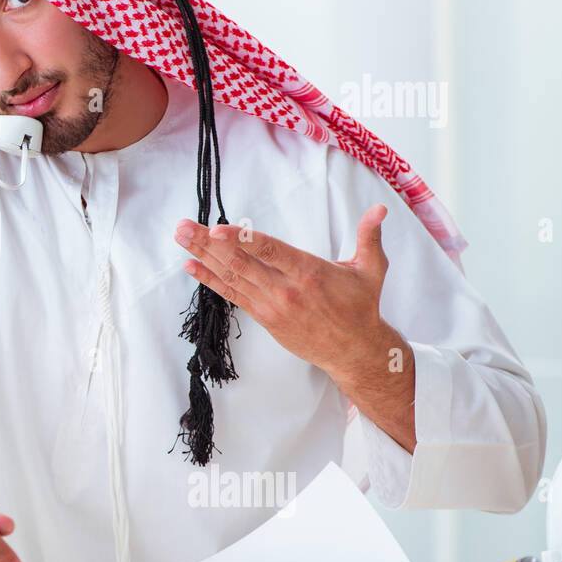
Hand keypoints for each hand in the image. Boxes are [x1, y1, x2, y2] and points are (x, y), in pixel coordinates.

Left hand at [172, 204, 391, 377]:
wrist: (354, 351)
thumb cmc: (362, 307)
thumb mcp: (371, 269)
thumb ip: (370, 237)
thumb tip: (380, 209)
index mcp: (309, 272)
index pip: (270, 251)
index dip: (242, 240)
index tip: (217, 229)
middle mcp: (285, 289)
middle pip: (240, 262)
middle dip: (208, 243)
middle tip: (182, 226)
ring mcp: (272, 305)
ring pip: (232, 276)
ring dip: (203, 256)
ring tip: (181, 238)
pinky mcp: (264, 317)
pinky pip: (233, 295)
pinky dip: (211, 280)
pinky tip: (191, 266)